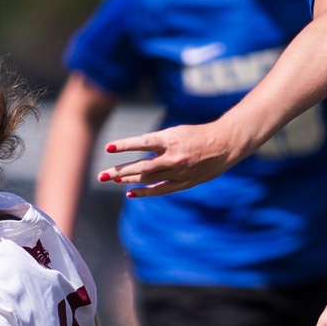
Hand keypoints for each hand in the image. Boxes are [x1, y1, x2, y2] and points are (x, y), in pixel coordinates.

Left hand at [96, 121, 234, 196]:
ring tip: (113, 180)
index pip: (142, 143)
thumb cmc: (197, 135)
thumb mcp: (176, 132)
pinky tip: (130, 193)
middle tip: (101, 176)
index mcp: (171, 140)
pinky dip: (145, 192)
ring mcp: (178, 172)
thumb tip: (136, 152)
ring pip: (148, 179)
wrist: (225, 145)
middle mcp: (173, 158)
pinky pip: (161, 189)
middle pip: (140, 167)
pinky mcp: (184, 183)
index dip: (125, 145)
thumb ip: (157, 143)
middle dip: (119, 172)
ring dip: (128, 180)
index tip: (109, 147)